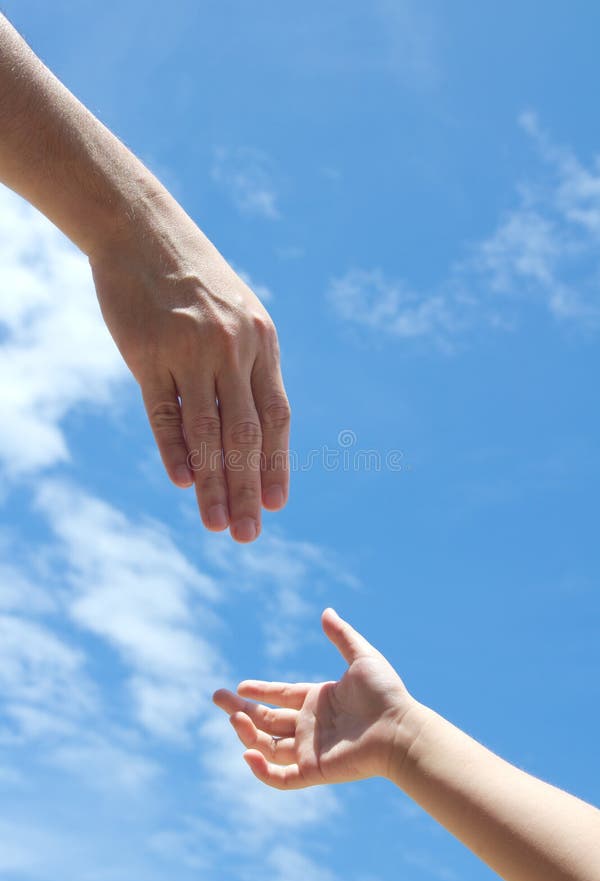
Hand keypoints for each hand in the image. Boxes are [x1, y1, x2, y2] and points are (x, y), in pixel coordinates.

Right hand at [89, 191, 289, 542]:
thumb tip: (252, 424)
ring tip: (217, 524)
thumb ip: (248, 364)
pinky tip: (182, 482)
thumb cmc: (192, 279)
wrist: (144, 230)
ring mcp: (191, 350)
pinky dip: (174, 449)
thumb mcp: (236, 314)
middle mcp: (234, 349)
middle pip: (246, 434)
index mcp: (262, 343)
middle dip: (250, 489)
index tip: (277, 504)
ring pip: (208, 432)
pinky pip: (165, 412)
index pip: (276, 418)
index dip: (277, 464)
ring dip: (214, 483)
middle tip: (249, 534)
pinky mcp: (148, 353)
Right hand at [213, 608, 423, 788]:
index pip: (280, 696)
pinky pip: (281, 777)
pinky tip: (247, 754)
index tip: (239, 685)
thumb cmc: (385, 693)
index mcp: (318, 700)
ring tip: (233, 717)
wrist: (400, 728)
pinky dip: (261, 771)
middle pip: (266, 720)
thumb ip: (342, 636)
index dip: (260, 691)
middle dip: (241, 710)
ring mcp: (310, 749)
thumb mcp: (362, 657)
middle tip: (216, 697)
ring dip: (247, 733)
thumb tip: (326, 612)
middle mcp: (310, 725)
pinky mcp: (314, 770)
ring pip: (268, 745)